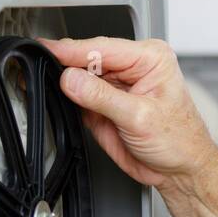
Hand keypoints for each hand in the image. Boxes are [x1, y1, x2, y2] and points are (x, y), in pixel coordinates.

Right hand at [38, 36, 214, 186]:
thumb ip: (102, 97)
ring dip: (61, 81)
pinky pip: (78, 96)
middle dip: (62, 64)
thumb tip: (71, 79)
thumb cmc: (179, 140)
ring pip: (78, 75)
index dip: (71, 49)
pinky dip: (65, 98)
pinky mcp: (104, 104)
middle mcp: (133, 67)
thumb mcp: (140, 117)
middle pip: (86, 57)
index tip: (46, 50)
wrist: (180, 169)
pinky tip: (57, 99)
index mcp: (149, 58)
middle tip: (38, 69)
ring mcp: (116, 86)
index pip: (101, 47)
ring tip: (43, 84)